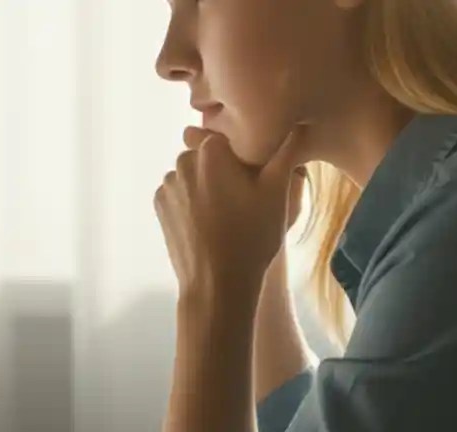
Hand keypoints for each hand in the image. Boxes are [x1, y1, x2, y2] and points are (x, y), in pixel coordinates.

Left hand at [155, 125, 307, 299]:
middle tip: (245, 198)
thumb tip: (297, 124)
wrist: (217, 283)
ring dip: (208, 185)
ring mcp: (168, 185)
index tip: (257, 176)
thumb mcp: (278, 190)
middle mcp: (183, 161)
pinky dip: (192, 201)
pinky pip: (181, 193)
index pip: (232, 135)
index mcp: (212, 151)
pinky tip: (208, 222)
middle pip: (210, 154)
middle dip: (226, 168)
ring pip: (194, 173)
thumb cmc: (252, 236)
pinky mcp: (159, 206)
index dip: (247, 153)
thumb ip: (287, 150)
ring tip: (228, 214)